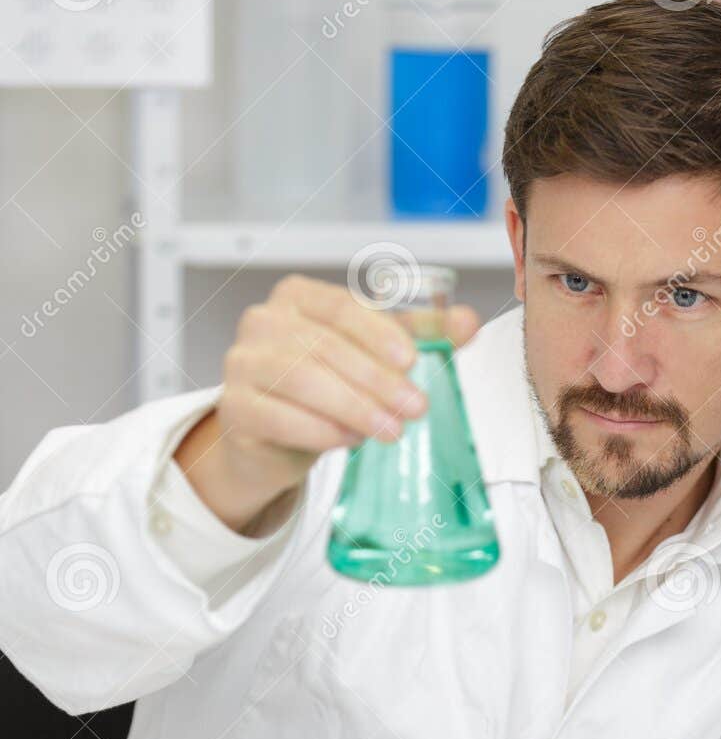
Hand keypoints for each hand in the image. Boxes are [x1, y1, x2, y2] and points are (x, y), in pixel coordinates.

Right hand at [175, 273, 480, 533]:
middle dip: (377, 380)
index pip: (342, 308)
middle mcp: (263, 322)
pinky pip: (279, 417)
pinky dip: (319, 430)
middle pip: (325, 347)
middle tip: (415, 407)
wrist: (268, 438)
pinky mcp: (235, 408)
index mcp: (298, 297)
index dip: (378, 333)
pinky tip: (348, 441)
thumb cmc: (323, 387)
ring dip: (354, 408)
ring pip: (303, 381)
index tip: (412, 361)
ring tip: (390, 431)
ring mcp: (242, 363)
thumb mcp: (369, 356)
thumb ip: (417, 335)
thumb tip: (467, 323)